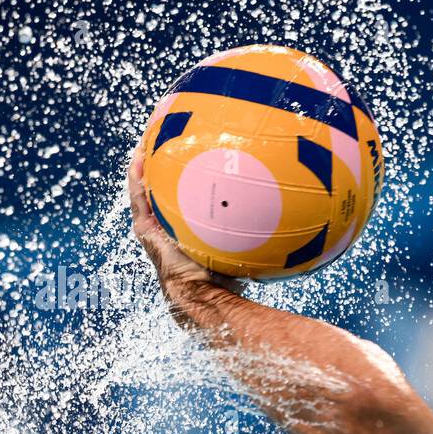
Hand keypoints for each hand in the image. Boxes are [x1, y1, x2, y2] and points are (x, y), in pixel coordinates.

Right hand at [127, 147, 244, 296]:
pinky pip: (139, 195)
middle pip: (164, 189)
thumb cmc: (225, 278)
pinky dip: (138, 175)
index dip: (189, 178)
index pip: (186, 198)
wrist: (200, 294)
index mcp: (187, 228)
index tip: (196, 154)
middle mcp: (168, 226)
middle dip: (164, 165)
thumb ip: (255, 228)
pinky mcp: (145, 228)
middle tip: (167, 139)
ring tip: (149, 138)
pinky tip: (142, 154)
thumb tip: (295, 216)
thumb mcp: (242, 245)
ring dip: (145, 163)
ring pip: (146, 188)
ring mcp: (154, 226)